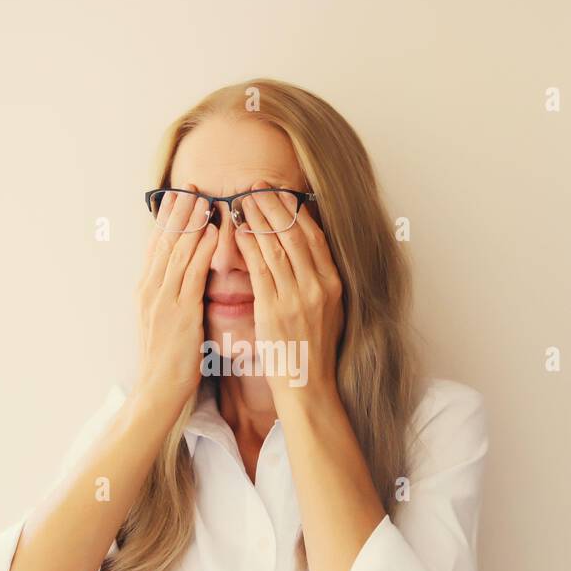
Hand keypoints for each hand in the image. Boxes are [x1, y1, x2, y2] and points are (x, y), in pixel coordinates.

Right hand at [135, 184, 217, 414]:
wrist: (157, 392)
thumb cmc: (166, 363)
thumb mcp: (165, 323)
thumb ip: (172, 298)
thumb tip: (184, 281)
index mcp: (146, 291)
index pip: (156, 246)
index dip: (167, 219)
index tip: (177, 197)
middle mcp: (150, 290)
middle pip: (164, 241)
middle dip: (177, 212)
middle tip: (190, 186)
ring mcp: (163, 300)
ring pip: (177, 251)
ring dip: (191, 222)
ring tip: (204, 197)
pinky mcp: (179, 312)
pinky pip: (192, 273)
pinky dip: (202, 249)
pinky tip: (214, 231)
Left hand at [232, 180, 343, 404]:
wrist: (308, 385)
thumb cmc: (312, 349)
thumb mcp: (327, 309)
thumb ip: (318, 280)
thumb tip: (304, 251)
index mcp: (333, 284)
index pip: (314, 236)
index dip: (296, 211)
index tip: (281, 193)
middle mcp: (318, 286)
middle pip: (294, 234)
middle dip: (274, 205)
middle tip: (257, 185)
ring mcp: (297, 297)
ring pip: (276, 246)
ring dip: (257, 219)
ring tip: (242, 200)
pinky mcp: (274, 310)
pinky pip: (259, 269)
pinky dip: (248, 246)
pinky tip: (237, 231)